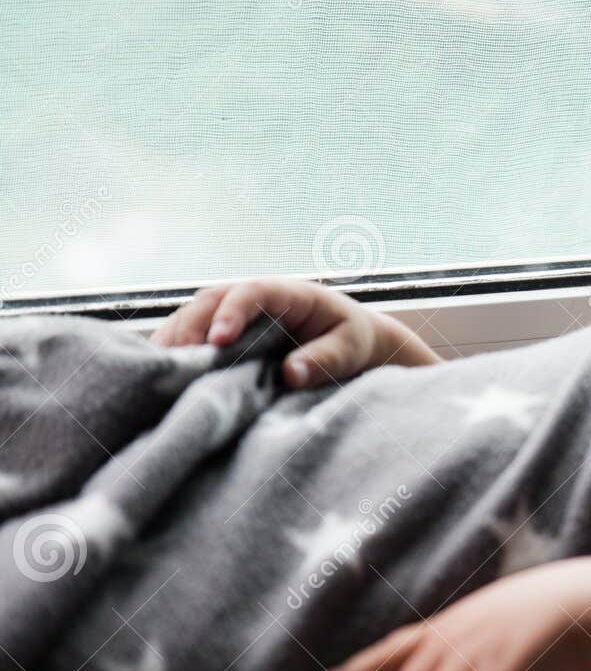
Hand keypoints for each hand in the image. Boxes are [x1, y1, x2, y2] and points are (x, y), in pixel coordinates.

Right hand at [150, 277, 438, 388]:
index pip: (252, 292)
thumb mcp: (352, 348)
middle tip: (174, 361)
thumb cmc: (354, 341)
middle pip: (209, 302)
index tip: (220, 341)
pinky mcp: (220, 335)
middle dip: (189, 329)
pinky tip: (158, 378)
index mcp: (287, 292)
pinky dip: (172, 354)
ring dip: (172, 342)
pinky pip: (189, 338)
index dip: (232, 312)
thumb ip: (326, 359)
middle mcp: (251, 298)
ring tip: (157, 372)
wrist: (351, 345)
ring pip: (191, 318)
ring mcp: (232, 314)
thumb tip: (292, 373)